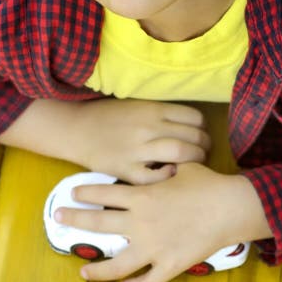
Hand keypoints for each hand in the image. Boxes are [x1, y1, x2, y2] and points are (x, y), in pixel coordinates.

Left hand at [54, 162, 270, 281]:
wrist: (230, 206)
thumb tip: (160, 162)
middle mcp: (141, 222)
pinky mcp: (170, 265)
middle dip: (76, 220)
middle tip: (59, 218)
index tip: (73, 193)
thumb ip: (164, 168)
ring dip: (97, 267)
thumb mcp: (181, 167)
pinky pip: (148, 281)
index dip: (86, 192)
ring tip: (82, 269)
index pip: (105, 193)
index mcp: (142, 196)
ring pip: (117, 263)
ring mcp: (154, 247)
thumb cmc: (206, 183)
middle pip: (100, 222)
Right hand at [70, 98, 210, 183]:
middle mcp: (149, 127)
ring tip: (193, 165)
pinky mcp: (128, 170)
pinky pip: (157, 177)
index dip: (203, 128)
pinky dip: (169, 177)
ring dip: (194, 161)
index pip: (194, 117)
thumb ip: (161, 113)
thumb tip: (191, 125)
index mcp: (153, 109)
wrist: (77, 129)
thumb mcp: (137, 104)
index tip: (201, 135)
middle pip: (193, 137)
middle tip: (203, 153)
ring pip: (181, 154)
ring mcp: (139, 149)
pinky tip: (170, 175)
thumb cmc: (108, 116)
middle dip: (204, 147)